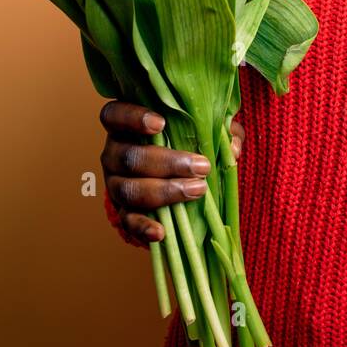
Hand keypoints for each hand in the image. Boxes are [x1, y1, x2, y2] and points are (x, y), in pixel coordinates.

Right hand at [99, 101, 244, 243]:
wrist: (169, 176)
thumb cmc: (184, 142)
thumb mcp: (202, 129)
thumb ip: (218, 131)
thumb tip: (232, 146)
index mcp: (125, 126)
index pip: (114, 115)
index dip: (132, 118)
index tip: (160, 123)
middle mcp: (114, 154)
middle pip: (128, 157)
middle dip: (167, 162)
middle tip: (201, 167)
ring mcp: (115, 183)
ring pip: (128, 188)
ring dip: (164, 191)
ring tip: (197, 191)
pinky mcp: (122, 211)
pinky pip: (128, 221)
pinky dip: (143, 227)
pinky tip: (161, 232)